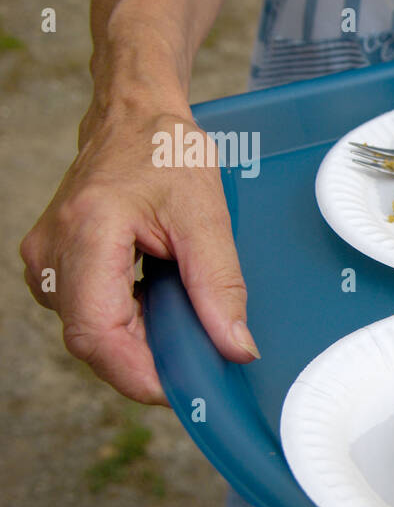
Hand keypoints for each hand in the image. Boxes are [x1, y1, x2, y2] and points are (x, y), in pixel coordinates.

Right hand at [20, 98, 258, 405]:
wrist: (134, 116)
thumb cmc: (166, 153)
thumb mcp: (207, 218)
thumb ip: (221, 287)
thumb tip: (235, 347)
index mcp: (85, 233)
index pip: (97, 333)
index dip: (139, 374)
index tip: (184, 390)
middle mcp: (51, 252)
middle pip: (93, 341)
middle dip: (147, 361)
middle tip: (199, 359)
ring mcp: (45, 260)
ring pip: (91, 332)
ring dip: (138, 340)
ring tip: (182, 317)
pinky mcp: (54, 265)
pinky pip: (89, 314)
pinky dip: (128, 323)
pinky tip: (159, 303)